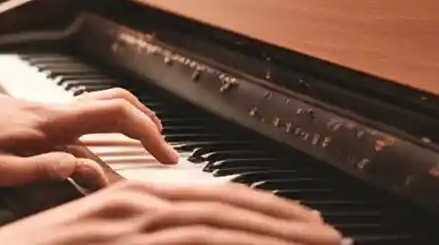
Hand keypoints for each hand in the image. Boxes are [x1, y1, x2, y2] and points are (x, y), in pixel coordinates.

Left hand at [0, 89, 176, 190]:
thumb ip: (40, 169)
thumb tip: (79, 167)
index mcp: (55, 122)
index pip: (114, 114)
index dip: (146, 131)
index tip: (164, 154)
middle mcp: (62, 110)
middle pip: (120, 101)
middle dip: (150, 124)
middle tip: (167, 152)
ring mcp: (58, 110)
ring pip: (109, 101)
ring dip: (136, 117)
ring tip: (152, 140)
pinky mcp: (52, 116)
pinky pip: (94, 111)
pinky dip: (116, 119)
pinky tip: (116, 139)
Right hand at [0, 181, 343, 244]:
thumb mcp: (108, 240)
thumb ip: (149, 238)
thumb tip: (195, 238)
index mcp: (135, 201)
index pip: (215, 198)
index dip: (266, 210)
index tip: (304, 225)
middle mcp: (135, 205)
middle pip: (227, 206)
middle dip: (285, 222)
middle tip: (330, 237)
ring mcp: (126, 225)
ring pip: (217, 225)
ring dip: (272, 235)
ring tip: (317, 244)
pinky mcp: (118, 241)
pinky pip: (191, 244)